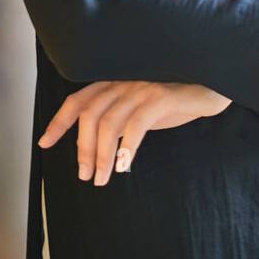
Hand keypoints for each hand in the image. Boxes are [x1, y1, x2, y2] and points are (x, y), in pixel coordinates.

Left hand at [37, 80, 230, 184]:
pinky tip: (125, 165)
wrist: (214, 86)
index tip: (45, 143)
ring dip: (102, 154)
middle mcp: (124, 80)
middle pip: (90, 115)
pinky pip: (137, 123)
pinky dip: (127, 146)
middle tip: (87, 176)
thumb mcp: (142, 109)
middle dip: (83, 149)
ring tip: (103, 178)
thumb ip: (120, 118)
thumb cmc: (178, 100)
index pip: (78, 100)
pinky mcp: (161, 96)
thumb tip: (94, 147)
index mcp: (115, 82)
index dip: (59, 121)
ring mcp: (142, 86)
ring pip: (109, 122)